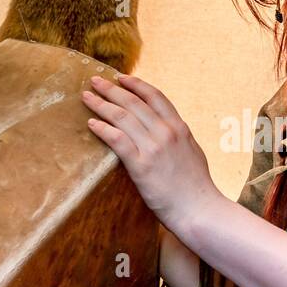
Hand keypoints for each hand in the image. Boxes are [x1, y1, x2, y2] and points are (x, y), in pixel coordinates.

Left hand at [81, 73, 222, 235]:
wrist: (199, 209)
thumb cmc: (197, 187)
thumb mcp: (192, 152)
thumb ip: (178, 138)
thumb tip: (167, 130)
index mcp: (179, 127)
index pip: (155, 97)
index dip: (136, 84)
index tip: (121, 77)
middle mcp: (166, 132)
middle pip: (133, 102)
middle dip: (111, 89)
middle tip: (96, 81)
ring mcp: (153, 148)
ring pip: (122, 117)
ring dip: (101, 104)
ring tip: (87, 97)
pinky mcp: (141, 166)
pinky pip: (117, 140)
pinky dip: (103, 129)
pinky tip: (91, 124)